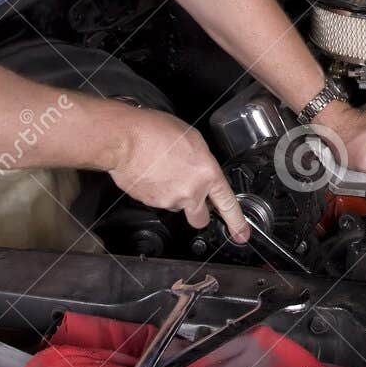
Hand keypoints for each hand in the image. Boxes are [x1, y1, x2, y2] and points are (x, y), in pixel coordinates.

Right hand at [106, 108, 248, 241]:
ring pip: (177, 206)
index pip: (227, 204)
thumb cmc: (156, 132)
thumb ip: (203, 162)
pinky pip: (159, 201)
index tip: (241, 234)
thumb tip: (202, 172)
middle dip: (198, 212)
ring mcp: (169, 200)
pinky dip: (158, 191)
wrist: (124, 139)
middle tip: (191, 196)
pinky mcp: (151, 203)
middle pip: (200, 218)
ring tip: (165, 171)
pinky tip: (154, 174)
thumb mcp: (193, 139)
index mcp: (207, 173)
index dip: (236, 222)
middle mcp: (190, 192)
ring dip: (175, 195)